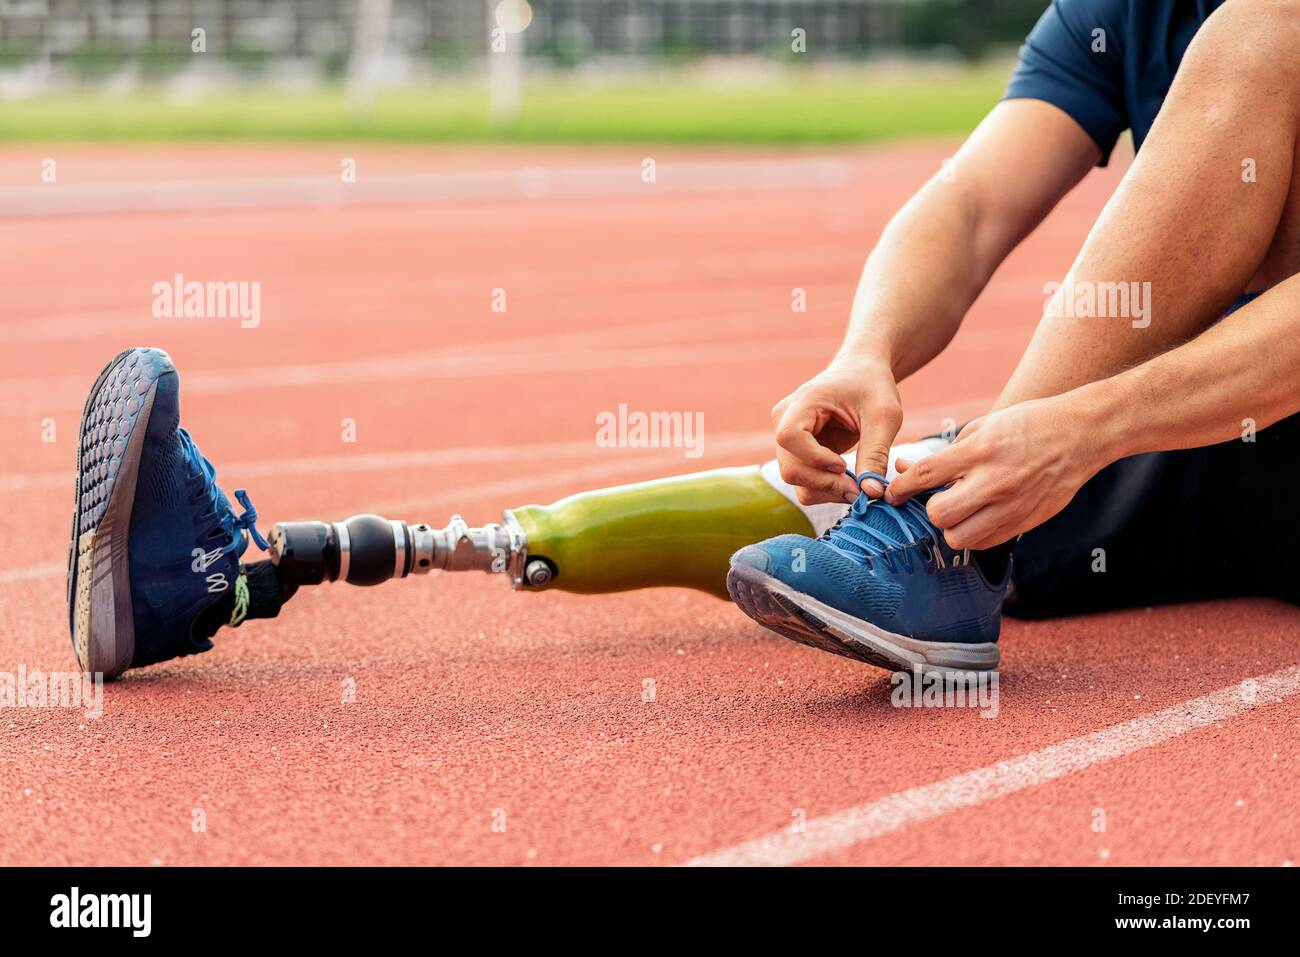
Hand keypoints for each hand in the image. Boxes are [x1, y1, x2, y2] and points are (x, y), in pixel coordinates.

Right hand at [770, 357, 902, 504]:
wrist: (862, 374)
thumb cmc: (872, 387)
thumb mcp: (884, 416)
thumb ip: (876, 454)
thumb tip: (870, 493)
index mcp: (803, 402)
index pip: (790, 437)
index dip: (815, 458)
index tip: (844, 465)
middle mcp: (785, 420)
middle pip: (790, 467)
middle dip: (825, 484)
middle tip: (859, 490)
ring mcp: (787, 439)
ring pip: (794, 480)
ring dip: (826, 491)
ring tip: (857, 487)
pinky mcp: (796, 453)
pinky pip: (803, 481)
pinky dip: (825, 490)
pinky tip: (848, 482)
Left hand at [884, 395, 1111, 548]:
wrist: (1081, 435)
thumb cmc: (1028, 425)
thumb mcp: (983, 426)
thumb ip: (944, 453)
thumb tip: (905, 469)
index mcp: (982, 450)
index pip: (926, 476)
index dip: (901, 488)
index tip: (892, 493)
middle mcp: (996, 481)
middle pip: (939, 515)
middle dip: (928, 510)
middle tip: (933, 500)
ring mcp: (1013, 506)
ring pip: (959, 538)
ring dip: (950, 527)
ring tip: (957, 512)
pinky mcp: (1026, 522)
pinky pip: (985, 544)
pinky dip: (973, 535)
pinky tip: (976, 518)